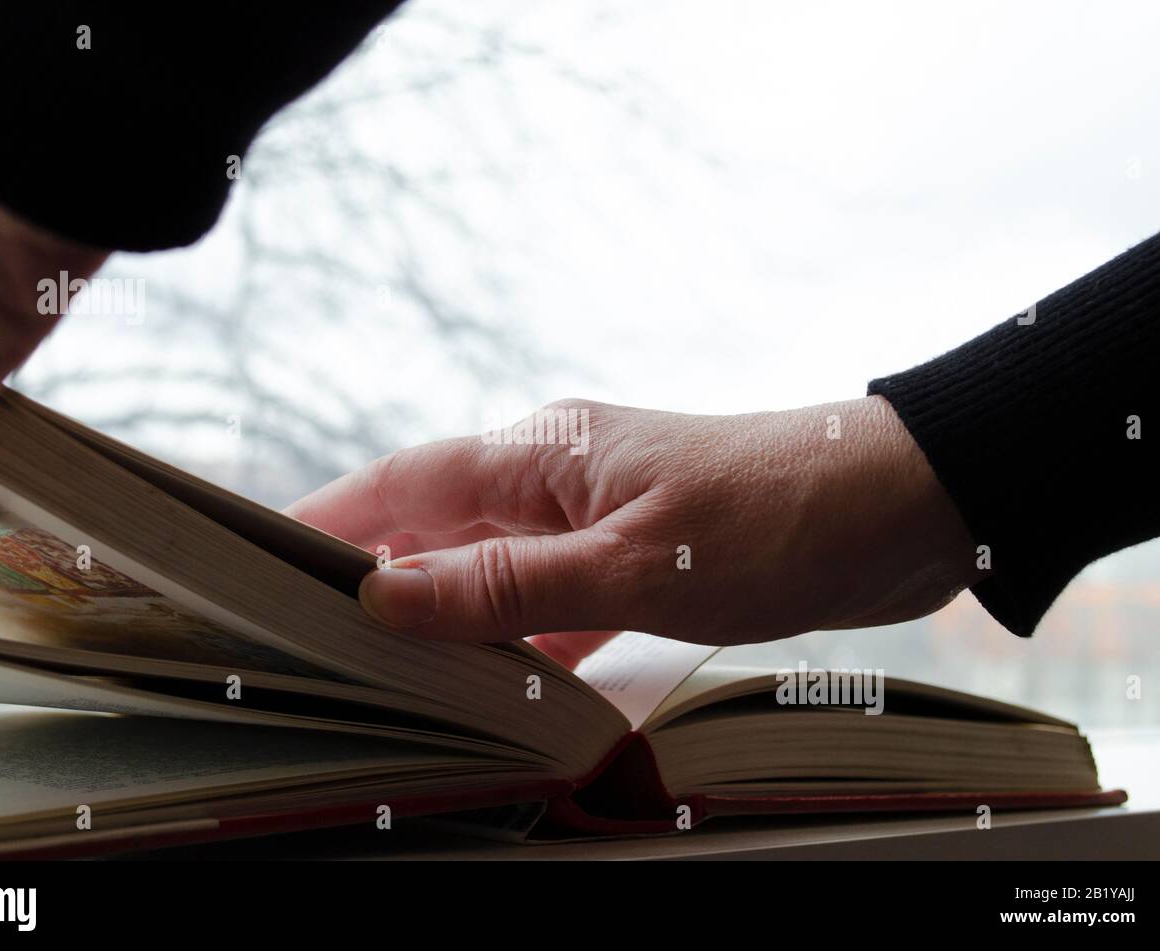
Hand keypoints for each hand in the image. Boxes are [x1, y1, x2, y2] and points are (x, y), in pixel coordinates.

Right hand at [286, 395, 978, 663]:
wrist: (899, 507)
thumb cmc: (774, 514)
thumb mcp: (630, 563)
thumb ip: (506, 584)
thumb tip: (387, 593)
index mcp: (538, 454)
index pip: (401, 484)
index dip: (328, 523)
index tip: (260, 565)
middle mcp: (555, 480)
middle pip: (438, 530)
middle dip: (380, 583)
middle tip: (317, 646)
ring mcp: (597, 520)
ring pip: (498, 574)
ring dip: (456, 622)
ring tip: (399, 680)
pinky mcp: (640, 559)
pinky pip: (558, 604)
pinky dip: (530, 645)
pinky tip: (512, 692)